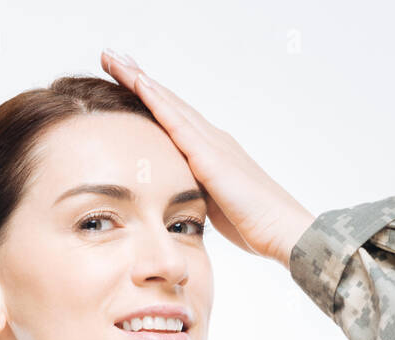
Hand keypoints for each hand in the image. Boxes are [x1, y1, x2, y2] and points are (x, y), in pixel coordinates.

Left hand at [99, 49, 315, 268]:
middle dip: (138, 78)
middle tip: (112, 55)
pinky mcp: (212, 157)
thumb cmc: (252, 223)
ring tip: (116, 59)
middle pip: (168, 102)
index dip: (148, 97)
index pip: (172, 117)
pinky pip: (179, 124)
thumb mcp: (212, 203)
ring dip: (141, 80)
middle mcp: (211, 139)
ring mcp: (212, 144)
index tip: (124, 78)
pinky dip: (159, 102)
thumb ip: (193, 190)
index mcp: (210, 151)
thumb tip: (172, 195)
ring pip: (169, 104)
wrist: (282, 229)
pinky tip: (141, 85)